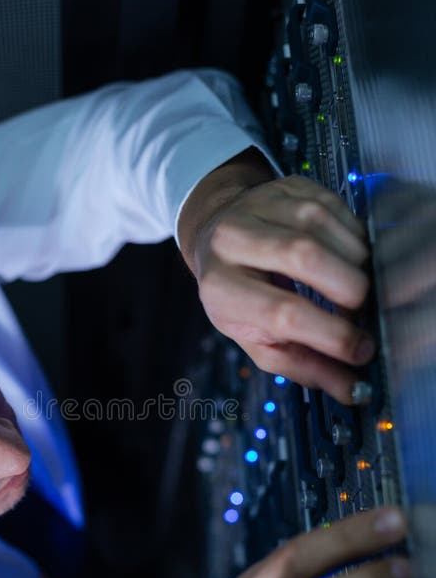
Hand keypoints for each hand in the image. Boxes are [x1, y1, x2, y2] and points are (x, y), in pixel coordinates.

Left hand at [177, 149, 373, 403]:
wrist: (216, 237)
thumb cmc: (238, 297)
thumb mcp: (256, 338)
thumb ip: (302, 365)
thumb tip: (351, 390)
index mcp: (221, 288)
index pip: (283, 313)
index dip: (331, 335)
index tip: (361, 350)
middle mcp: (232, 240)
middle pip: (305, 257)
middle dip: (349, 291)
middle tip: (361, 312)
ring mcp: (258, 206)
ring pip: (323, 229)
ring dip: (355, 264)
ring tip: (354, 287)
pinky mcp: (285, 187)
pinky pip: (334, 208)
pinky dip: (354, 239)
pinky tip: (349, 258)